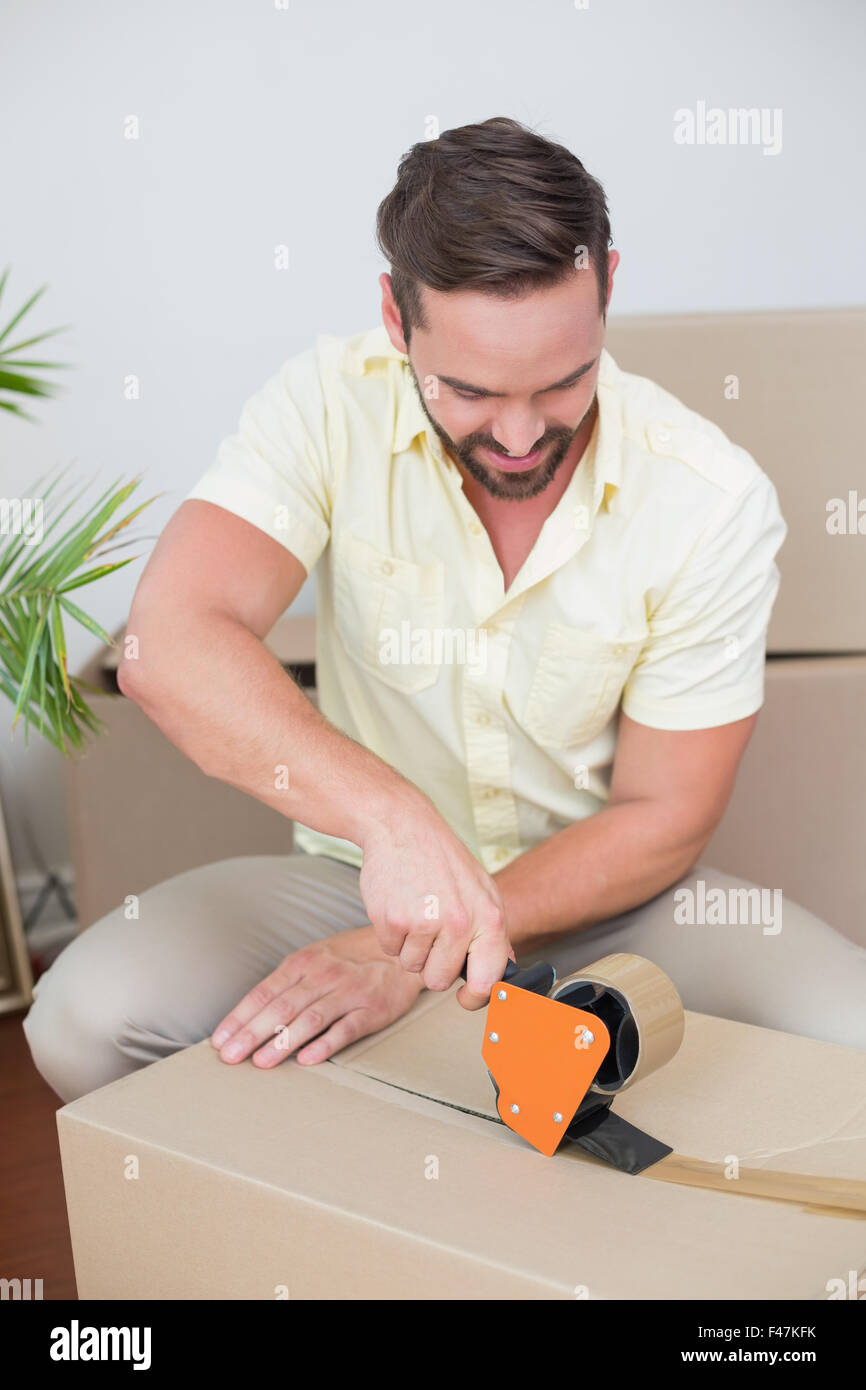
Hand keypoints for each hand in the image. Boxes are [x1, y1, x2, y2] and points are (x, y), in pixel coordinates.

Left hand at [210, 926, 424, 1068]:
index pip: (264, 992)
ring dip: (283, 1041)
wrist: (400, 951)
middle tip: (230, 1057)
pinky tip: (308, 1059)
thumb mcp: (315, 958)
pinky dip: (326, 1044)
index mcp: (303, 963)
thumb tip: (252, 1013)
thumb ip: (287, 982)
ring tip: (261, 1062)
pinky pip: (346, 1028)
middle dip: (252, 1033)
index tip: (220, 1040)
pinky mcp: (371, 1010)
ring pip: (310, 1018)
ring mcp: (348, 992)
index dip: (240, 1017)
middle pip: (282, 1007)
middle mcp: (323, 976)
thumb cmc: (350, 958)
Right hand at [359, 794, 513, 1008]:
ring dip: (410, 947)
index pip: (487, 981)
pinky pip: (390, 951)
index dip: (475, 997)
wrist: (404, 827)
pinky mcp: (392, 920)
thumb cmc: (442, 859)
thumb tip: (501, 972)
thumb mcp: (482, 890)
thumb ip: (492, 933)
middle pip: (439, 981)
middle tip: (431, 934)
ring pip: (412, 967)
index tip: (466, 998)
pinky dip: (391, 935)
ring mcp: (424, 922)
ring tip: (417, 911)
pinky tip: (400, 905)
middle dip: (432, 965)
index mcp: (488, 918)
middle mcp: (459, 923)